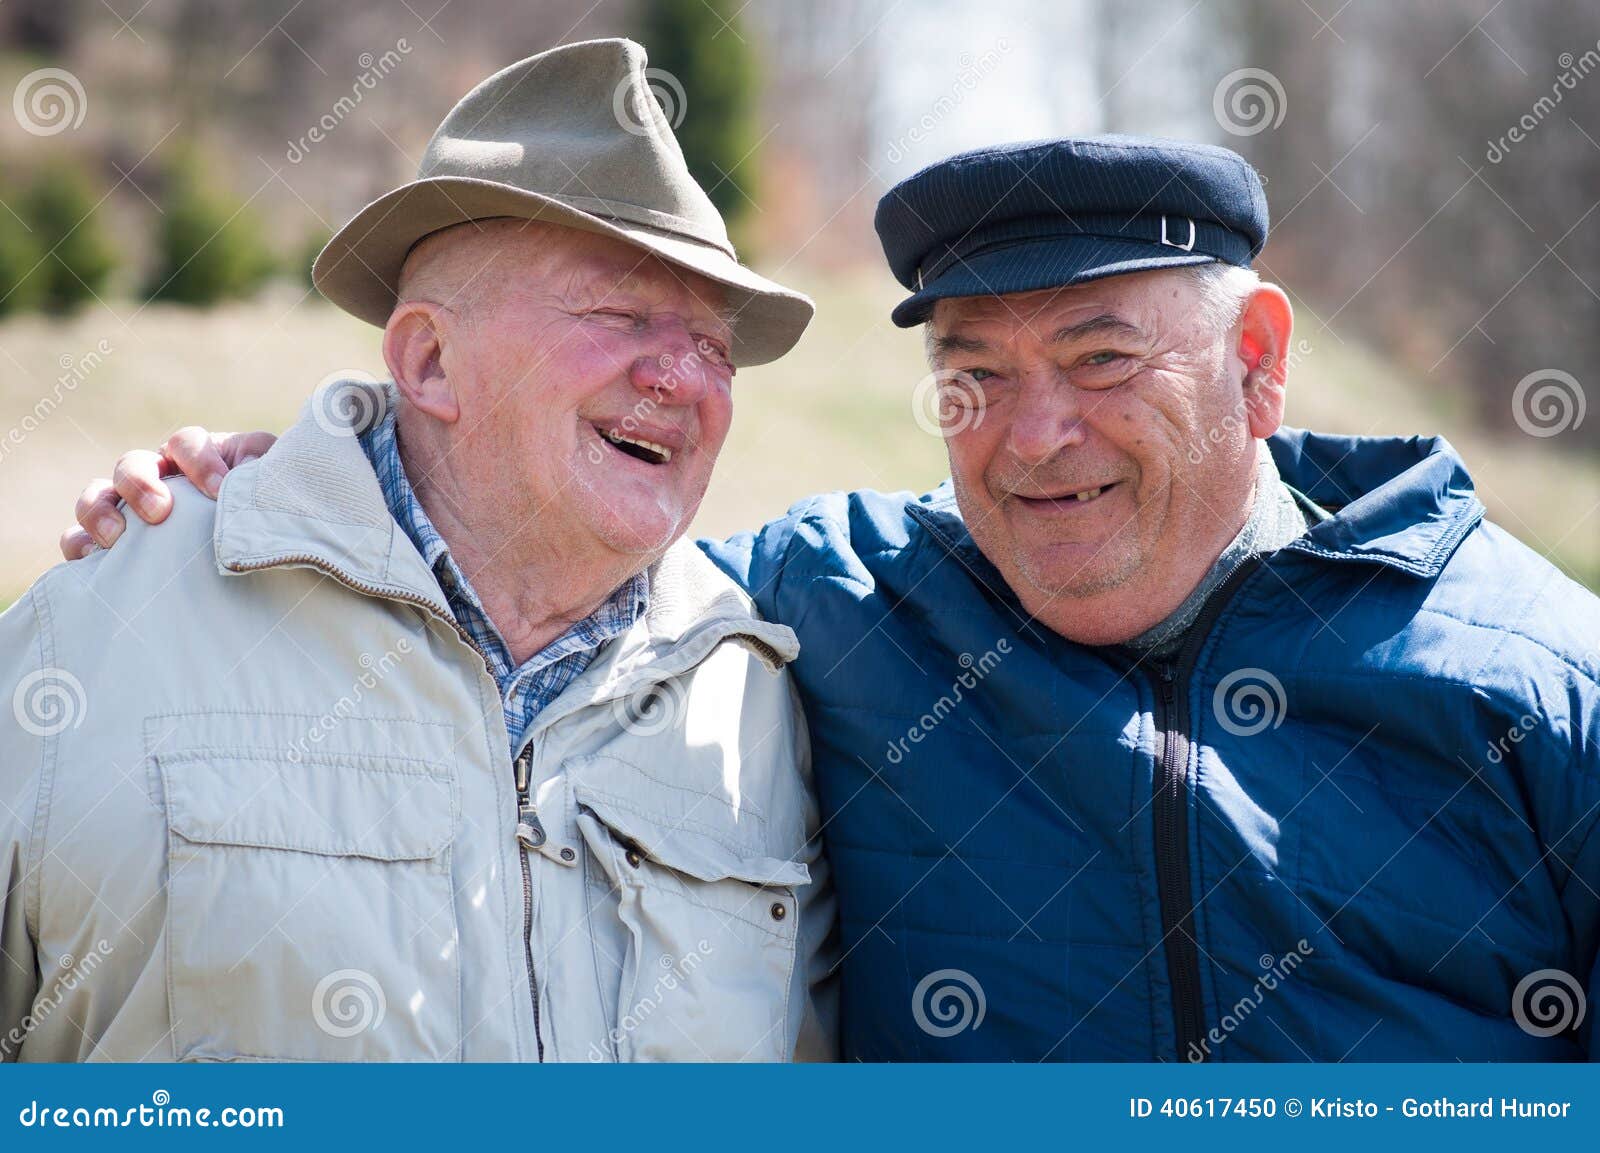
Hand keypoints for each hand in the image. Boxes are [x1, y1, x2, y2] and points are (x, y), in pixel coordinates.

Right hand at [61, 428, 278, 559]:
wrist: (264, 551)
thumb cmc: (266, 510)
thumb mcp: (273, 483)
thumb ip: (264, 469)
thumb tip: (250, 472)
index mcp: (198, 457)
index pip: (187, 442)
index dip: (199, 461)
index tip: (218, 489)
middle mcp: (158, 476)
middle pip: (133, 464)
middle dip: (141, 484)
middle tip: (160, 512)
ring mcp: (130, 508)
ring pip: (98, 495)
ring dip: (100, 511)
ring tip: (117, 538)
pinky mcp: (113, 543)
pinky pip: (80, 538)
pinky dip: (80, 544)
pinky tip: (93, 559)